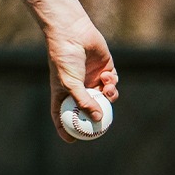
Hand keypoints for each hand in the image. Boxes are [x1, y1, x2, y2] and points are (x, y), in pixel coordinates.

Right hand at [45, 17, 118, 142]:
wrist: (73, 34)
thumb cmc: (65, 59)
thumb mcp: (71, 84)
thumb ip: (84, 102)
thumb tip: (97, 118)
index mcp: (63, 92)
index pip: (62, 114)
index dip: (65, 128)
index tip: (73, 140)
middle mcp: (78, 87)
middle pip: (87, 108)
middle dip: (96, 117)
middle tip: (103, 125)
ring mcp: (91, 78)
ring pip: (103, 96)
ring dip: (108, 97)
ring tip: (108, 92)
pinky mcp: (104, 68)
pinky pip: (111, 82)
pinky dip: (111, 82)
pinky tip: (107, 76)